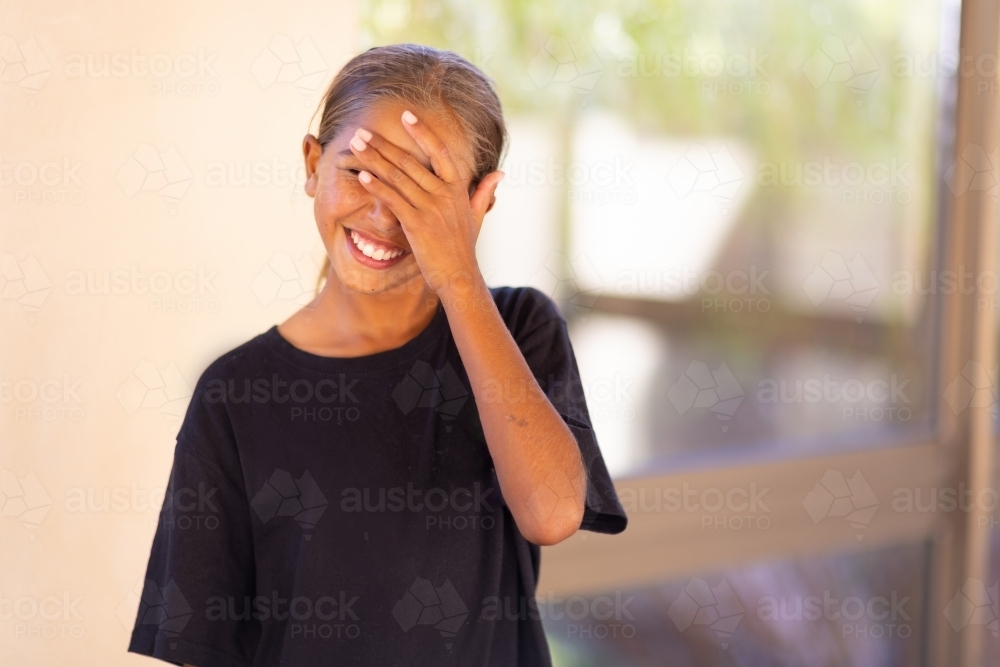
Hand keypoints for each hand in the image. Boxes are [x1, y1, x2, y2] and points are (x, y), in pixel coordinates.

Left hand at [348, 110, 503, 298]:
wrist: (459, 276)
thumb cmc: (464, 247)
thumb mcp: (478, 216)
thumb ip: (484, 192)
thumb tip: (500, 174)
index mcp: (457, 189)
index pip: (440, 152)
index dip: (423, 132)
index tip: (406, 115)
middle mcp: (443, 194)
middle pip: (409, 161)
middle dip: (382, 145)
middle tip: (361, 131)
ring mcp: (429, 208)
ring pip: (397, 177)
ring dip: (373, 160)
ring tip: (355, 146)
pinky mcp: (416, 224)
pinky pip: (392, 200)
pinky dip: (376, 187)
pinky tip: (361, 176)